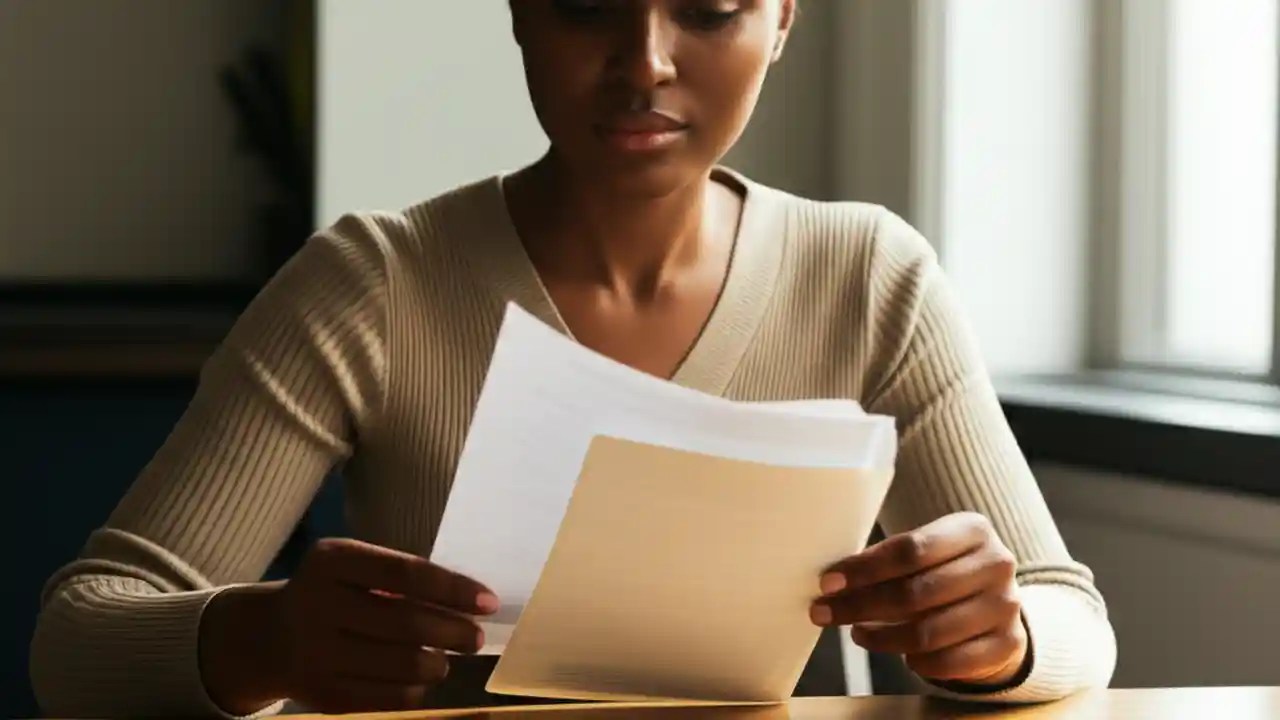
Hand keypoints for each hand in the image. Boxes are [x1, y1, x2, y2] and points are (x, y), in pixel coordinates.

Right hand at [202, 538, 498, 713]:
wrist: (269, 637)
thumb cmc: (333, 592)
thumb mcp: (353, 567)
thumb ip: (400, 577)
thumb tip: (470, 603)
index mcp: (332, 561)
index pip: (406, 574)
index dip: (453, 589)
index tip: (488, 602)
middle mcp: (319, 604)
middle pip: (407, 623)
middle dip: (454, 632)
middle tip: (474, 638)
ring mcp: (316, 654)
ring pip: (402, 665)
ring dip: (438, 664)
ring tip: (444, 659)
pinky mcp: (322, 695)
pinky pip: (388, 697)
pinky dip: (415, 690)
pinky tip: (420, 679)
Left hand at [809, 512, 1028, 687]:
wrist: (997, 603)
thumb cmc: (945, 570)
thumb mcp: (927, 552)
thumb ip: (887, 559)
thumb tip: (834, 579)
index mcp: (973, 529)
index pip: (910, 549)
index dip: (864, 568)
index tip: (829, 582)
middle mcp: (997, 564)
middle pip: (915, 592)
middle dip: (860, 605)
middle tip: (825, 612)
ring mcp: (1006, 606)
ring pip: (928, 632)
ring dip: (882, 638)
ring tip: (858, 632)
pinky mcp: (1008, 645)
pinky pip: (949, 662)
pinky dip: (917, 662)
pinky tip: (903, 655)